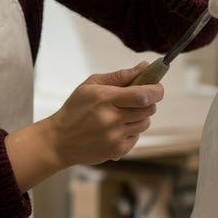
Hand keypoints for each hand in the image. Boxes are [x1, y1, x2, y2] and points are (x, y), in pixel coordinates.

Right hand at [48, 63, 162, 168]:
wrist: (60, 140)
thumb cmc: (76, 108)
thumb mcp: (91, 85)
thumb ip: (119, 76)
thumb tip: (143, 67)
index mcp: (105, 98)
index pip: (143, 94)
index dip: (156, 90)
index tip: (157, 87)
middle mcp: (111, 118)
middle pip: (149, 109)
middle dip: (147, 102)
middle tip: (135, 100)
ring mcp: (115, 136)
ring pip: (145, 123)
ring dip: (139, 116)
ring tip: (121, 115)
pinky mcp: (117, 150)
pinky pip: (136, 137)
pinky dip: (131, 131)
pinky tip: (115, 129)